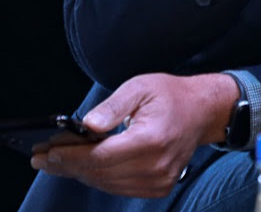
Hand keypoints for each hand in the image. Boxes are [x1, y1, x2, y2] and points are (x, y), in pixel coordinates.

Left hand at [30, 72, 238, 198]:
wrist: (203, 111)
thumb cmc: (171, 95)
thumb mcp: (141, 86)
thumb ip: (113, 106)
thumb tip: (87, 126)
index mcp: (153, 139)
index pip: (101, 156)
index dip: (71, 157)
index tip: (47, 152)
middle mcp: (157, 165)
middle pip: (100, 173)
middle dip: (68, 166)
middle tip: (43, 158)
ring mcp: (160, 180)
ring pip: (107, 184)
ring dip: (81, 173)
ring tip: (59, 161)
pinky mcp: (159, 187)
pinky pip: (120, 188)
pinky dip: (101, 178)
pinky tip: (88, 166)